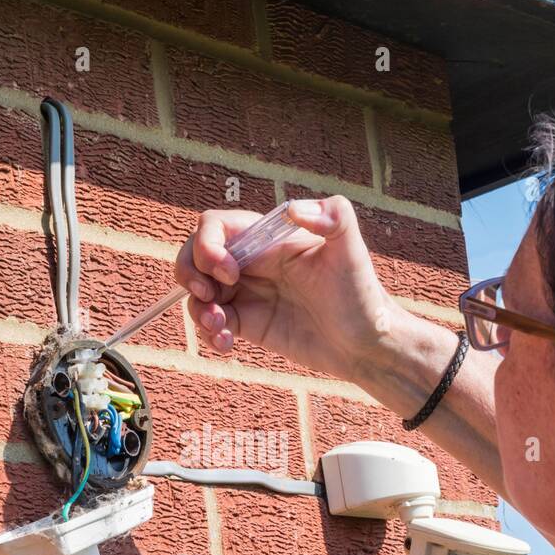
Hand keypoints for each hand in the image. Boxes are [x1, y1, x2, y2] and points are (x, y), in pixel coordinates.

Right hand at [174, 195, 399, 385]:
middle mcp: (253, 262)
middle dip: (189, 272)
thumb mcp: (352, 252)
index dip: (209, 245)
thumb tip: (293, 209)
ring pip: (198, 292)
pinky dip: (208, 333)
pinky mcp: (247, 324)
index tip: (230, 272)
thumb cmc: (361, 295)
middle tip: (209, 296)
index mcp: (269, 239)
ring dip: (197, 309)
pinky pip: (211, 322)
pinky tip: (226, 345)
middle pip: (196, 255)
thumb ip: (333, 217)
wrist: (365, 345)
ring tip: (221, 328)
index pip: (219, 226)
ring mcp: (247, 293)